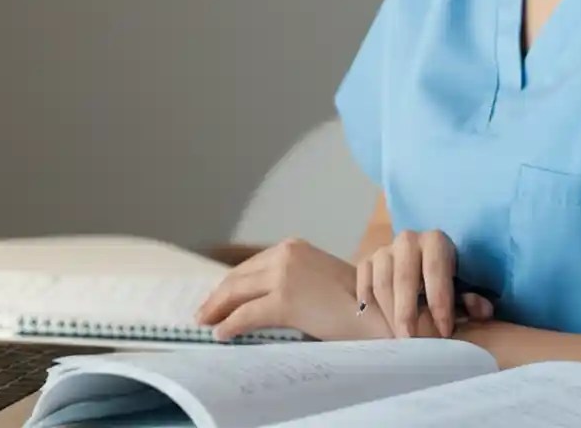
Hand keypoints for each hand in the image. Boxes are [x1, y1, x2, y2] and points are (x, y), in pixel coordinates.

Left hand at [195, 238, 393, 341]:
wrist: (377, 311)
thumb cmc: (351, 301)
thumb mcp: (316, 279)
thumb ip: (289, 280)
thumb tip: (258, 298)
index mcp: (293, 247)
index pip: (251, 265)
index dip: (231, 283)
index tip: (218, 297)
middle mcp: (286, 254)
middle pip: (238, 276)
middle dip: (218, 296)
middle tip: (203, 312)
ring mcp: (283, 276)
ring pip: (237, 292)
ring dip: (217, 308)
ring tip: (205, 322)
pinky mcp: (284, 300)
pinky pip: (246, 314)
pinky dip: (230, 324)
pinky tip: (222, 333)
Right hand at [356, 229, 493, 338]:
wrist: (421, 269)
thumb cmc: (447, 282)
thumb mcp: (464, 289)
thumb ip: (472, 300)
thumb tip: (483, 310)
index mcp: (436, 241)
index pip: (435, 270)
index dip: (439, 302)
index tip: (443, 332)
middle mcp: (408, 240)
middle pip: (403, 277)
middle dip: (407, 312)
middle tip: (411, 340)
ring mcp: (384, 250)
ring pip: (382, 282)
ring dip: (390, 313)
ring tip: (400, 337)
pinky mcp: (367, 261)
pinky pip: (363, 282)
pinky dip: (369, 302)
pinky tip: (381, 321)